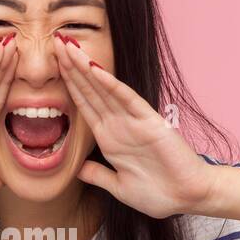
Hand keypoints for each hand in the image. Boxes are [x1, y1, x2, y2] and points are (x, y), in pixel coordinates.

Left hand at [53, 34, 216, 218]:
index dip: (68, 85)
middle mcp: (118, 125)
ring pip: (103, 89)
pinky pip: (126, 99)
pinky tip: (94, 69)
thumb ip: (99, 175)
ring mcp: (132, 121)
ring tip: (67, 47)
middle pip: (89, 90)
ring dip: (85, 68)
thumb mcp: (119, 187)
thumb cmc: (158, 193)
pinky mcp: (149, 122)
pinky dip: (110, 84)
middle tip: (53, 42)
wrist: (187, 198)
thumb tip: (78, 169)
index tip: (52, 66)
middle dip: (71, 67)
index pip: (84, 105)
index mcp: (109, 138)